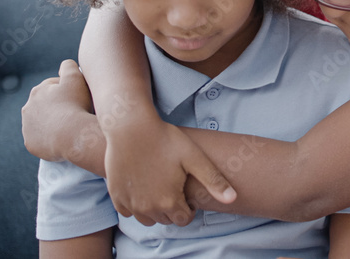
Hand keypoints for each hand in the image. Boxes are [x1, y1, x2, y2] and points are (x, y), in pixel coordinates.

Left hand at [21, 59, 95, 161]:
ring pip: (42, 123)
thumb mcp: (76, 78)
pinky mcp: (31, 144)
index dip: (67, 91)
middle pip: (45, 105)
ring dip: (52, 123)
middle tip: (75, 112)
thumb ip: (69, 66)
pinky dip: (50, 139)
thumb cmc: (76, 105)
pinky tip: (62, 138)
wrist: (73, 135)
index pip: (52, 87)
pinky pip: (41, 140)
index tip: (78, 97)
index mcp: (37, 92)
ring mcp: (27, 128)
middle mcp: (28, 108)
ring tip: (69, 126)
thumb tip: (65, 64)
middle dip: (57, 107)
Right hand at [104, 117, 236, 225]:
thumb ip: (214, 181)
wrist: (131, 128)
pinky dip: (135, 204)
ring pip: (147, 218)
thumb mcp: (195, 158)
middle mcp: (148, 208)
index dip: (189, 208)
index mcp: (169, 202)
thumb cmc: (165, 140)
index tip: (187, 191)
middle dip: (173, 208)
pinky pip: (128, 211)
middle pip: (166, 220)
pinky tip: (142, 186)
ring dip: (154, 209)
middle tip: (174, 186)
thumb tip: (233, 199)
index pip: (184, 220)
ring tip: (159, 187)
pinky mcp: (116, 196)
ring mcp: (130, 204)